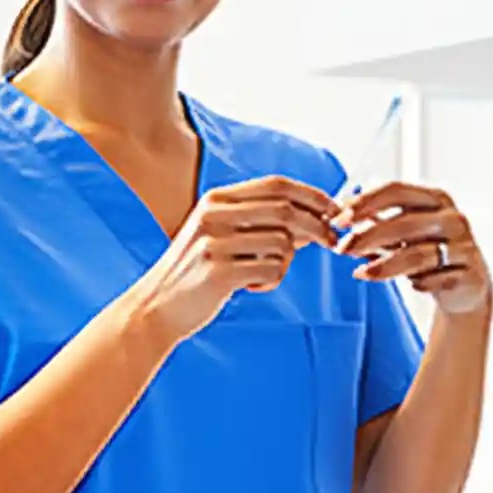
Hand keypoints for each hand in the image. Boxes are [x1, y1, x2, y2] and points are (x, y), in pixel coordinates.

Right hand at [133, 175, 339, 343]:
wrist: (156, 307)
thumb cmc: (195, 272)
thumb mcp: (220, 235)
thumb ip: (259, 222)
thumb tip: (315, 219)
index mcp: (216, 200)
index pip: (276, 185)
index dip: (312, 195)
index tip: (336, 210)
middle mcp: (214, 215)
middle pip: (286, 210)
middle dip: (318, 226)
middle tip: (331, 242)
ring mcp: (215, 243)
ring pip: (283, 243)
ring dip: (285, 262)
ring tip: (262, 274)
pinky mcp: (219, 272)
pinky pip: (271, 270)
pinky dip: (271, 281)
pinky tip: (251, 287)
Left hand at [331, 182, 492, 315]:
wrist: (466, 284)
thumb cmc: (427, 249)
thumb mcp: (401, 230)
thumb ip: (373, 219)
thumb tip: (338, 209)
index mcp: (435, 198)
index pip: (396, 190)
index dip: (364, 202)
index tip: (338, 219)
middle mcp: (452, 218)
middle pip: (403, 222)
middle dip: (367, 236)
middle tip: (341, 249)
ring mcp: (463, 246)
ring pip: (417, 254)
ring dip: (384, 266)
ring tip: (360, 274)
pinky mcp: (469, 274)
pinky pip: (435, 279)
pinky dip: (417, 283)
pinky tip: (409, 285)